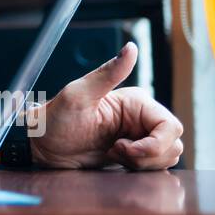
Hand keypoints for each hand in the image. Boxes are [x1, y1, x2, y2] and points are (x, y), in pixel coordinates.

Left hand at [28, 43, 183, 169]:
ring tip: (113, 153)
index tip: (124, 148)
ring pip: (167, 155)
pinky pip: (154, 165)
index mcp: (136, 102)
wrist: (43, 147)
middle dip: (148, 154)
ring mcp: (139, 136)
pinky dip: (140, 167)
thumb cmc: (54, 119)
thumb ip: (107, 73)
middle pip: (172, 143)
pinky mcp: (134, 154)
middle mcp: (141, 117)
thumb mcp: (78, 95)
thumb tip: (131, 47)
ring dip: (142, 162)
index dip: (154, 143)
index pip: (170, 126)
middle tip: (116, 151)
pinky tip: (115, 159)